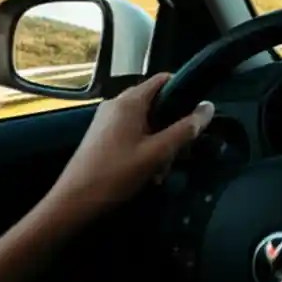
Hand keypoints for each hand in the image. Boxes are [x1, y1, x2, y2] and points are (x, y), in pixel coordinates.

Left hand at [46, 73, 213, 220]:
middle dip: (173, 124)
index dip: (185, 90)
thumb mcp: (157, 153)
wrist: (73, 202)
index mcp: (129, 101)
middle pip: (156, 102)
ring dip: (160, 141)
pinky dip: (145, 147)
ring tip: (164, 168)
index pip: (163, 79)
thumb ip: (184, 130)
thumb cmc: (115, 174)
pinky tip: (149, 172)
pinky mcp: (102, 136)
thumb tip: (208, 107)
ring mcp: (107, 120)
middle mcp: (117, 104)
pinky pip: (132, 132)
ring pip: (146, 121)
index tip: (200, 112)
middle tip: (183, 150)